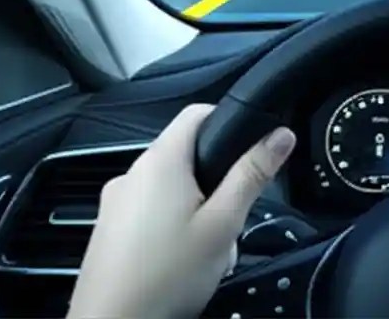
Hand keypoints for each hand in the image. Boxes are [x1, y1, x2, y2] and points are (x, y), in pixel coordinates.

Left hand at [67, 104, 296, 318]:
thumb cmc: (170, 273)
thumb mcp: (223, 224)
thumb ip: (252, 174)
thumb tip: (281, 134)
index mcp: (160, 160)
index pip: (196, 113)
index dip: (228, 121)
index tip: (252, 151)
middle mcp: (132, 172)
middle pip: (185, 155)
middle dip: (216, 181)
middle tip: (232, 219)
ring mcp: (115, 202)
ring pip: (169, 188)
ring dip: (196, 208)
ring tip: (210, 250)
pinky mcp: (107, 229)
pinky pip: (149, 211)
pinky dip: (170, 226)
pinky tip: (181, 262)